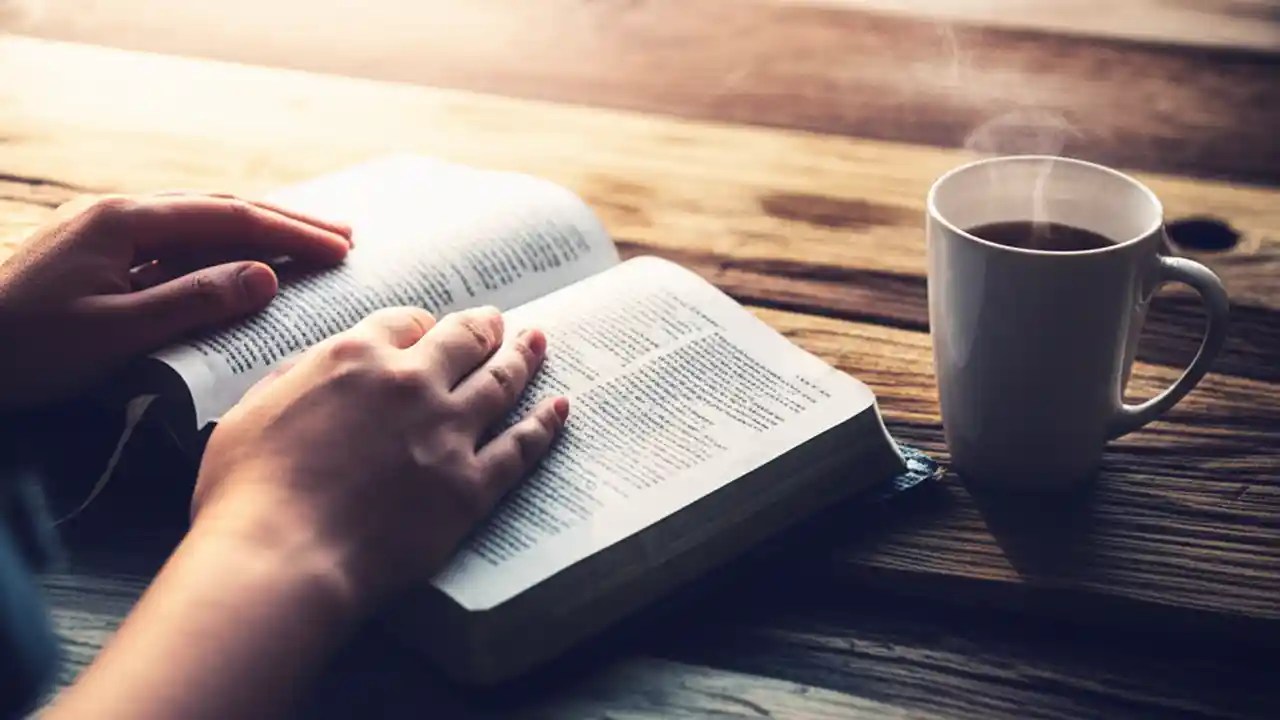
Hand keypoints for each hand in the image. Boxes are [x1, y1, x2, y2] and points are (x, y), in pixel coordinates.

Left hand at [0, 193, 351, 409]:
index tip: (342, 250)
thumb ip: (193, 302)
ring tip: (309, 247)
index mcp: (127, 222)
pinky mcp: (102, 259)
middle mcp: (122, 216)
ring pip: (201, 226)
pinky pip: (178, 248)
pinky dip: (223, 254)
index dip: (291, 234)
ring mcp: (110, 234)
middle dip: (286, 223)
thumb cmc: (24, 349)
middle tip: (345, 237)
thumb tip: (265, 276)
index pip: (229, 218)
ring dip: (258, 236)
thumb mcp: (113, 332)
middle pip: (221, 210)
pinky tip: (243, 268)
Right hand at [191, 305, 567, 617]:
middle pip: (464, 340)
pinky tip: (560, 408)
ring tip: (539, 342)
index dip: (420, 326)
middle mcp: (410, 384)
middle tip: (501, 323)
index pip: (403, 323)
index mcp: (354, 358)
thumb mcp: (250, 411)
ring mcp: (447, 433)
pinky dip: (545, 423)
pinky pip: (521, 446)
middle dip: (485, 327)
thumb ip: (292, 379)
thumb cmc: (246, 492)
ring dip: (524, 357)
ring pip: (500, 382)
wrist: (280, 557)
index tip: (428, 331)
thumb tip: (315, 368)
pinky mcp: (470, 486)